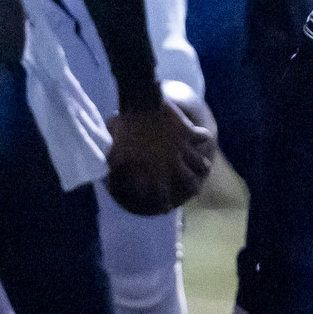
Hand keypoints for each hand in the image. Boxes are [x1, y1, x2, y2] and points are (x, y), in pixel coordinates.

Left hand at [106, 82, 216, 215]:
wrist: (140, 106)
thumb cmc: (125, 131)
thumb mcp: (115, 155)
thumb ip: (115, 171)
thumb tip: (108, 183)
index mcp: (154, 171)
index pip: (162, 195)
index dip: (164, 203)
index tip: (166, 207)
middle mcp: (172, 163)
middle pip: (190, 182)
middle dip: (194, 188)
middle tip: (195, 189)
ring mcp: (182, 148)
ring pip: (200, 163)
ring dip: (203, 166)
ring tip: (204, 168)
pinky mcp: (188, 132)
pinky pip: (202, 136)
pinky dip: (203, 136)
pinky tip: (203, 136)